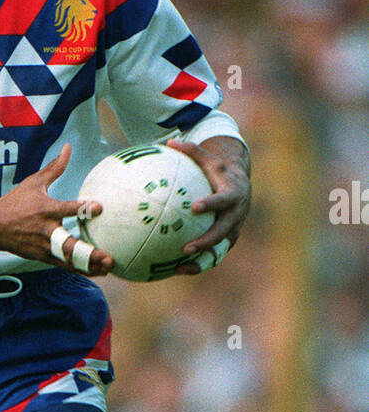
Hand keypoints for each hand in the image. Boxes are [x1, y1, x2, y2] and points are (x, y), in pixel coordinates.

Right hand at [0, 143, 113, 275]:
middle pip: (70, 245)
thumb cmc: (14, 203)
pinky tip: (98, 272)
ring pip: (69, 259)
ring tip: (108, 267)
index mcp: (46, 210)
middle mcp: (47, 231)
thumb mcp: (33, 182)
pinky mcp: (43, 257)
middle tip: (108, 256)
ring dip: (89, 264)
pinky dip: (81, 269)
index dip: (83, 208)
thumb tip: (69, 147)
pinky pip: (65, 266)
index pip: (67, 209)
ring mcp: (45, 247)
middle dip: (89, 252)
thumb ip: (54, 168)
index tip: (99, 207)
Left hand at [165, 135, 250, 275]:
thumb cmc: (220, 173)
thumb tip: (169, 141)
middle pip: (223, 232)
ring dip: (201, 260)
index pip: (222, 201)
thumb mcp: (210, 160)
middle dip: (206, 241)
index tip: (194, 207)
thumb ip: (192, 152)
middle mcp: (235, 216)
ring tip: (180, 266)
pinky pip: (213, 257)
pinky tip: (176, 270)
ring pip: (219, 250)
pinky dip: (198, 265)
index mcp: (233, 195)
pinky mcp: (227, 242)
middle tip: (185, 247)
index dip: (210, 204)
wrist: (242, 188)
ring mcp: (233, 231)